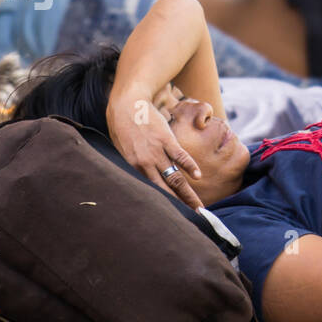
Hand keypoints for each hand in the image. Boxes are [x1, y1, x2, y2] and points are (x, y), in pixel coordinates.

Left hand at [106, 92, 204, 207]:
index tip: (173, 217)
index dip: (164, 207)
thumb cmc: (121, 127)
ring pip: (176, 178)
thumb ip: (133, 166)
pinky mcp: (166, 139)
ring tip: (199, 206)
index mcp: (133, 168)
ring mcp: (156, 151)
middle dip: (181, 206)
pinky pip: (180, 156)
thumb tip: (139, 180)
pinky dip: (190, 166)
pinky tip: (197, 176)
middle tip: (193, 218)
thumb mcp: (122, 150)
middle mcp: (145, 164)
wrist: (127, 103)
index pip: (151, 193)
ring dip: (189, 193)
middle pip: (167, 190)